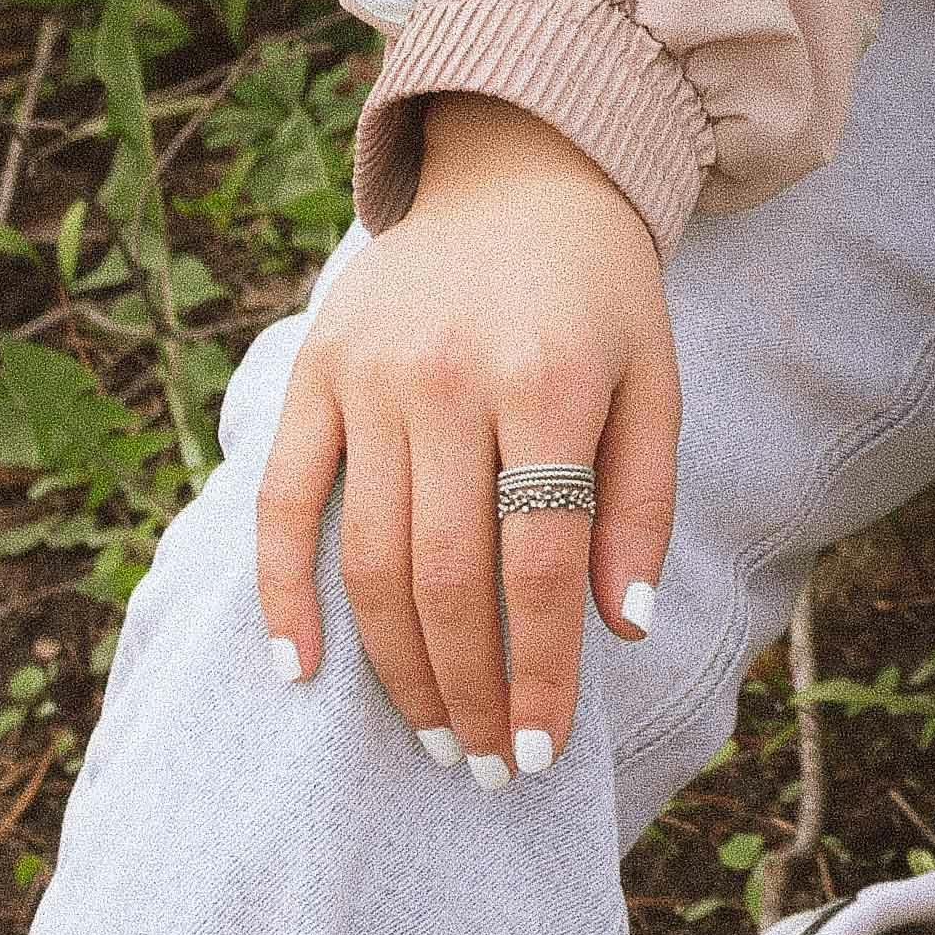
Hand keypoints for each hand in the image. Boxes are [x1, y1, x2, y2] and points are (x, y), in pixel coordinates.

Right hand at [254, 95, 676, 776]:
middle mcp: (448, 378)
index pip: (537, 565)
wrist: (521, 167)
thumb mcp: (654, 380)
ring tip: (428, 735)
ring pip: (366, 555)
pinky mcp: (312, 369)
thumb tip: (621, 629)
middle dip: (465, 689)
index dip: (537, 671)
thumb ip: (639, 502)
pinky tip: (299, 670)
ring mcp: (369, 374)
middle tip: (480, 767)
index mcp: (547, 381)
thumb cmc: (599, 294)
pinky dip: (281, 590)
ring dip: (392, 664)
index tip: (537, 754)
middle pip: (445, 576)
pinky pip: (281, 498)